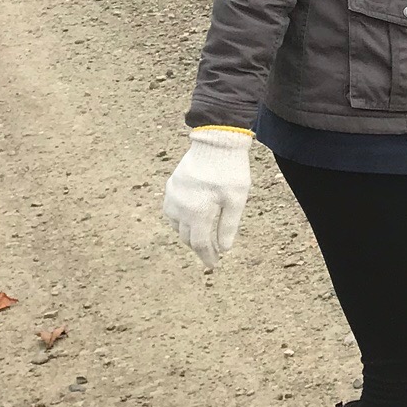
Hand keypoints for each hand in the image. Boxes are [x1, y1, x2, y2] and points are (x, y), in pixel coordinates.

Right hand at [162, 128, 252, 267]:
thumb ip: (227, 226)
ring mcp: (173, 196)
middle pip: (187, 236)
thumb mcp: (236, 200)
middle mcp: (180, 207)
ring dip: (187, 233)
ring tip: (200, 237)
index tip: (213, 265)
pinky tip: (189, 218)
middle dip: (198, 247)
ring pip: (176, 225)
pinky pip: (170, 210)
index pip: (199, 243)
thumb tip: (223, 249)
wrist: (216, 141)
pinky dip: (179, 219)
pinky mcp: (171, 185)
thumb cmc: (230, 170)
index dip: (207, 256)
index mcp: (197, 212)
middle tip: (210, 253)